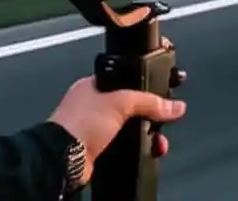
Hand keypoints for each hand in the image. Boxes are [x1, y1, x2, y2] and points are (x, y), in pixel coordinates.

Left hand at [48, 75, 186, 184]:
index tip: (162, 90)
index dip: (145, 84)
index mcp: (93, 86)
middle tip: (163, 116)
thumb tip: (175, 106)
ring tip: (157, 138)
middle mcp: (92, 105)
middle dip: (150, 113)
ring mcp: (94, 127)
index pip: (125, 79)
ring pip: (130, 126)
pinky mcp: (97, 146)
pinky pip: (125, 143)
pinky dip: (138, 146)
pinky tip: (147, 147)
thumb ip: (151, 101)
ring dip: (147, 132)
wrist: (62, 158)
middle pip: (131, 105)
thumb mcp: (122, 102)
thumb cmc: (78, 123)